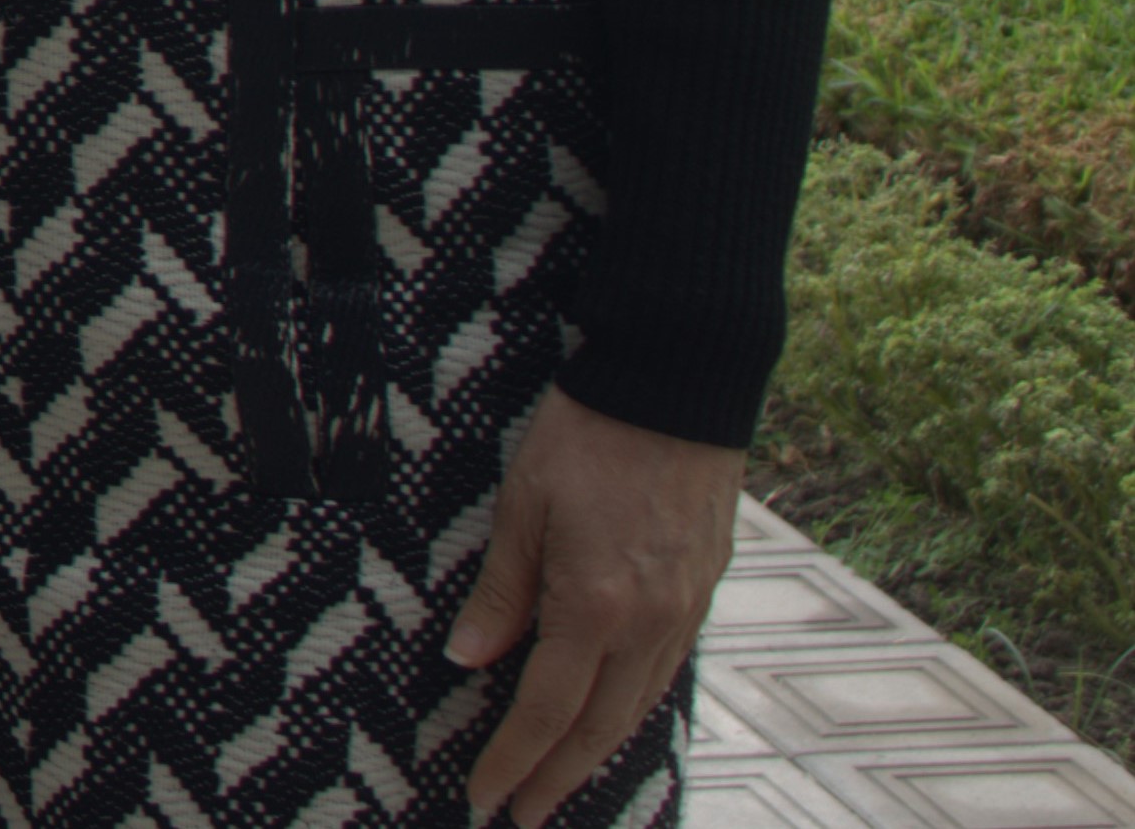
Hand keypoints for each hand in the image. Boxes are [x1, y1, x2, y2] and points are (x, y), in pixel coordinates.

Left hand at [448, 388, 740, 823]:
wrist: (678, 386)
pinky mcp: (704, 589)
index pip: (545, 708)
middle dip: (558, 777)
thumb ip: (501, 590)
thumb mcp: (523, 504)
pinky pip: (666, 670)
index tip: (486, 798)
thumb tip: (467, 661)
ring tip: (563, 783)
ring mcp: (684, 609)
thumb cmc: (586, 434)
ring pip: (639, 705)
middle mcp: (648, 622)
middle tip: (524, 816)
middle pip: (599, 726)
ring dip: (598, 751)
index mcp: (594, 604)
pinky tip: (614, 718)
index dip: (513, 759)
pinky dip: (634, 707)